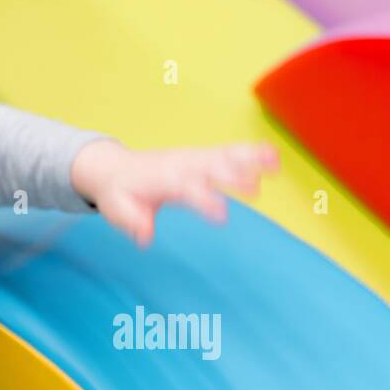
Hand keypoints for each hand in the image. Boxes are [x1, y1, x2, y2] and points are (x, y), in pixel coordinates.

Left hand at [71, 138, 279, 248]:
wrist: (114, 168)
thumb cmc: (119, 192)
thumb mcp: (117, 209)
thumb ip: (132, 221)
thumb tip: (145, 237)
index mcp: (162, 179)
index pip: (186, 189)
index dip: (204, 200)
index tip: (223, 215)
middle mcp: (181, 165)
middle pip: (210, 168)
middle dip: (231, 176)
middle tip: (255, 189)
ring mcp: (193, 158)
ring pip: (224, 155)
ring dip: (249, 158)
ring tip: (275, 164)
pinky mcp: (202, 157)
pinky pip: (228, 153)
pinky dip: (250, 152)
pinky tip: (274, 157)